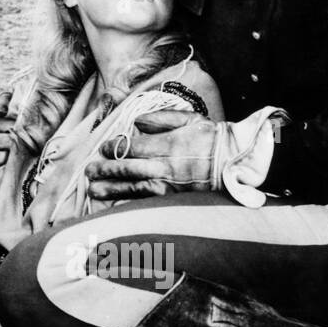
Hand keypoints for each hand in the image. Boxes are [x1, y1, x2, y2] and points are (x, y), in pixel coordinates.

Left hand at [85, 110, 215, 200]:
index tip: (103, 148)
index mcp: (168, 145)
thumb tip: (137, 122)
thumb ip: (162, 119)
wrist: (238, 164)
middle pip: (128, 168)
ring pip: (132, 188)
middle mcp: (165, 167)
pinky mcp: (174, 201)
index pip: (133, 147)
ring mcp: (169, 187)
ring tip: (92, 190)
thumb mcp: (190, 119)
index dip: (114, 147)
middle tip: (89, 170)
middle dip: (105, 169)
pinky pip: (146, 204)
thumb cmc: (213, 139)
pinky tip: (113, 208)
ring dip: (110, 189)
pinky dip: (128, 205)